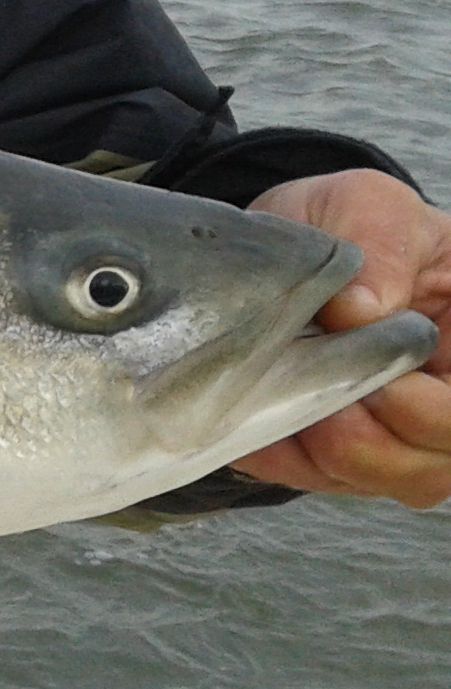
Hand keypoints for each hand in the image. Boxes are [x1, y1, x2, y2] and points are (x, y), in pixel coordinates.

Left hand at [231, 170, 450, 508]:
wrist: (294, 243)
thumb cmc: (349, 223)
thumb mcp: (365, 207)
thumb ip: (377, 247)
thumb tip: (361, 309)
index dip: (434, 412)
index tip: (385, 386)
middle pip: (440, 460)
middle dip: (377, 440)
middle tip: (324, 399)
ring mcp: (408, 429)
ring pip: (397, 481)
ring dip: (333, 455)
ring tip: (288, 403)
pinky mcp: (351, 451)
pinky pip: (326, 479)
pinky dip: (289, 460)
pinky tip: (257, 425)